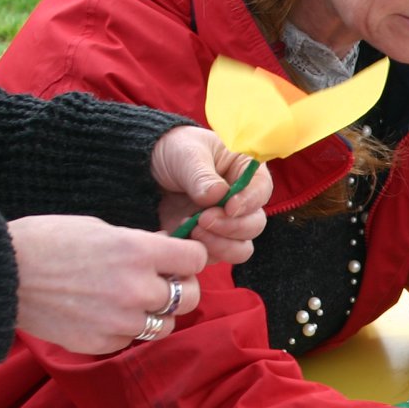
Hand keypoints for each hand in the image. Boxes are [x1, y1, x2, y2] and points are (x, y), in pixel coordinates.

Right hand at [9, 215, 205, 353]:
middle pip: (191, 297)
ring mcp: (121, 320)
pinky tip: (102, 313)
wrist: (1, 274)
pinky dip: (124, 328)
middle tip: (162, 283)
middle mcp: (137, 288)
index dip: (188, 257)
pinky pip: (131, 338)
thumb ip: (139, 244)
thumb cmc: (46, 241)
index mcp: (138, 251)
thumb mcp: (98, 228)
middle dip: (180, 288)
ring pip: (166, 325)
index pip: (195, 259)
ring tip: (130, 300)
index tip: (179, 258)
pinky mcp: (103, 342)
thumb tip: (167, 248)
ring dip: (156, 313)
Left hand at [150, 126, 270, 263]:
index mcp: (245, 172)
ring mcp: (227, 224)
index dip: (250, 202)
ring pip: (241, 248)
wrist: (147, 167)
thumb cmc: (175, 150)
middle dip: (231, 227)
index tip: (229, 206)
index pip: (261, 190)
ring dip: (220, 245)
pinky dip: (201, 253)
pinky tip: (182, 237)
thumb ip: (201, 175)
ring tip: (193, 231)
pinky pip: (216, 257)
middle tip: (203, 220)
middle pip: (255, 225)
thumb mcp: (186, 153)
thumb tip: (217, 195)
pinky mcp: (209, 241)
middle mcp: (242, 202)